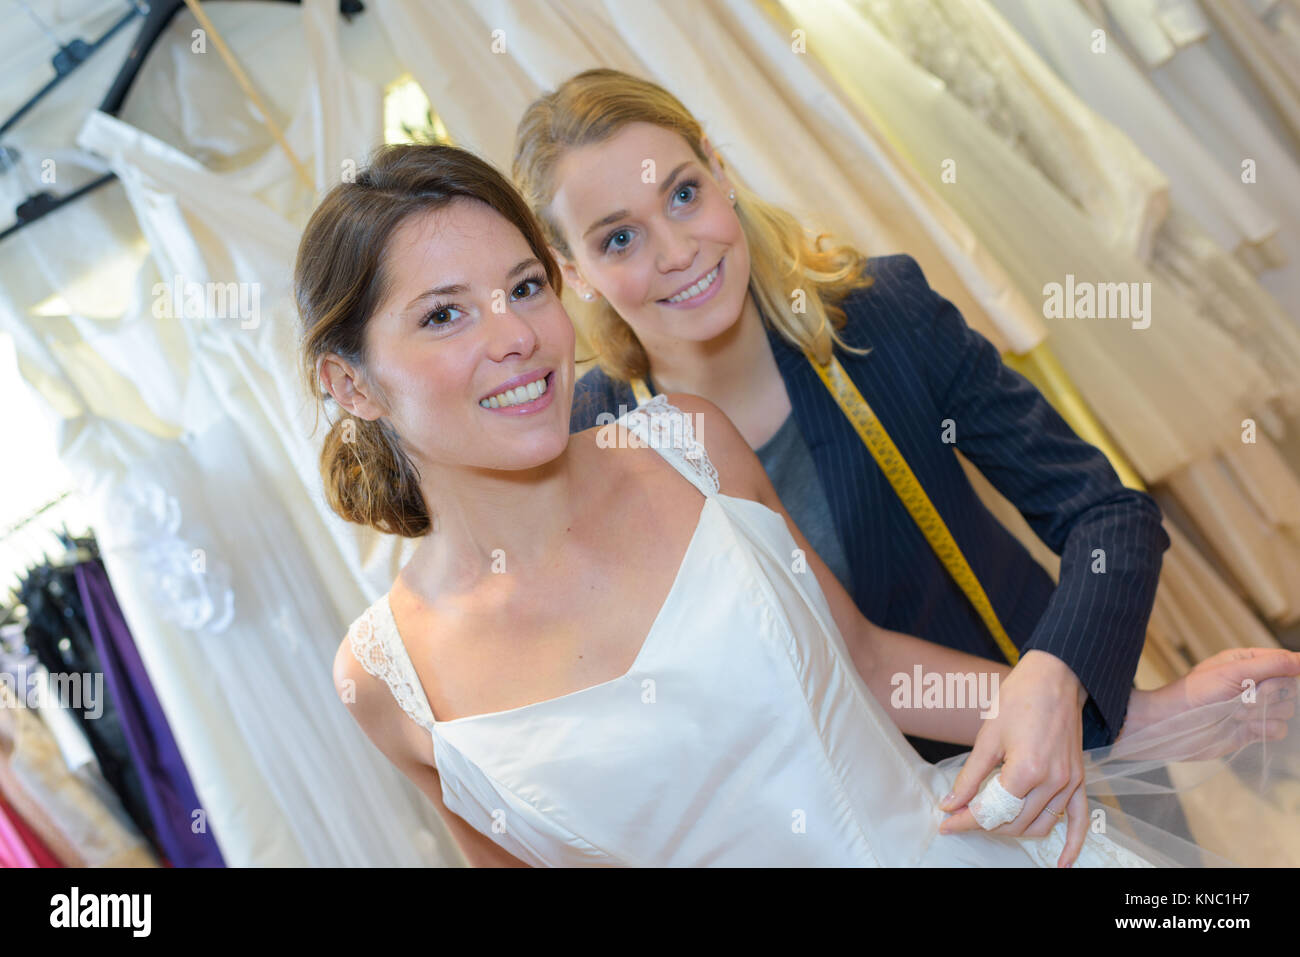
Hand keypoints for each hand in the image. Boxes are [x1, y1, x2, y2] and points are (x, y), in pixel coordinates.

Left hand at [936, 650, 1087, 867]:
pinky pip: (1078, 820)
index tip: (946, 823)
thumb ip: (970, 776)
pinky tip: (1062, 863)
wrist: (1055, 677)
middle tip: (960, 818)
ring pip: (1039, 825)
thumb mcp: (987, 737)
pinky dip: (1072, 845)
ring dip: (1013, 830)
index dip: (965, 820)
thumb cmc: (1018, 699)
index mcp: (1026, 770)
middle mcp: (1052, 781)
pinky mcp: (1079, 780)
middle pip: (1014, 822)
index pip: (991, 810)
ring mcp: (1069, 783)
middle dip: (984, 824)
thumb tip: (950, 803)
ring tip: (990, 825)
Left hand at [1115, 647, 1299, 759]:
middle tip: (1242, 696)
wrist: (1175, 724)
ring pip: (1287, 710)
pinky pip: (1279, 729)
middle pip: (1290, 688)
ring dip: (1261, 712)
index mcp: (1249, 662)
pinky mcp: (1254, 729)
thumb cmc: (1196, 692)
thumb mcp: (1233, 672)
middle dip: (1268, 694)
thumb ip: (1270, 665)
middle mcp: (1256, 683)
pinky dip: (1263, 729)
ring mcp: (1256, 708)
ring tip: (1234, 712)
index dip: (1283, 671)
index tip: (1264, 681)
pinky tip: (1242, 726)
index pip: (1285, 662)